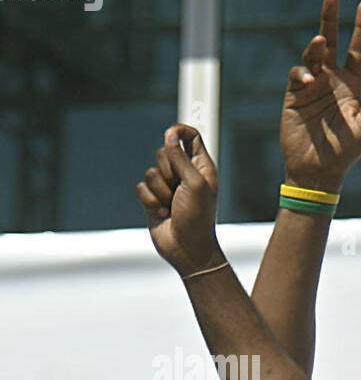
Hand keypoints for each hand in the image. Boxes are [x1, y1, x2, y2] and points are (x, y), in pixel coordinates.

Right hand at [136, 125, 222, 276]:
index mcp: (201, 168)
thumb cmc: (198, 218)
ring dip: (160, 191)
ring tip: (172, 206)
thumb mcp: (194, 184)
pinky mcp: (153, 198)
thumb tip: (171, 134)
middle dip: (168, 171)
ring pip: (151, 172)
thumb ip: (181, 157)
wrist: (187, 249)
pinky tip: (162, 213)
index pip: (191, 137)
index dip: (180, 130)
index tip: (171, 133)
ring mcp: (168, 186)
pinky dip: (150, 201)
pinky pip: (141, 187)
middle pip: (164, 152)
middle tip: (179, 189)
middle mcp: (184, 174)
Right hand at [280, 0, 360, 192]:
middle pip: (333, 42)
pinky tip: (309, 80)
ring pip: (313, 54)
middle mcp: (332, 81)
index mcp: (352, 86)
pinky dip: (303, 71)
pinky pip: (297, 73)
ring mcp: (312, 85)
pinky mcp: (294, 94)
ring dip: (317, 45)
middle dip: (331, 19)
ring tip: (321, 42)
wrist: (317, 171)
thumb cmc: (346, 153)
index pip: (357, 50)